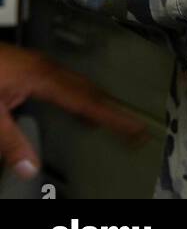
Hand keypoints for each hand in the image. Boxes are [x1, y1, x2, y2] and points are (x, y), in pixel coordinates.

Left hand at [0, 44, 146, 179]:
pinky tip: (76, 102)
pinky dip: (81, 93)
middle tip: (132, 125)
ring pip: (80, 82)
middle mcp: (46, 67)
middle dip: (112, 108)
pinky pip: (67, 79)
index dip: (113, 117)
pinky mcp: (31, 64)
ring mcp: (39, 63)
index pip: (87, 102)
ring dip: (97, 100)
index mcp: (43, 77)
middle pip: (90, 89)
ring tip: (112, 116)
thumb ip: (11, 142)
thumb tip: (30, 166)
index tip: (133, 128)